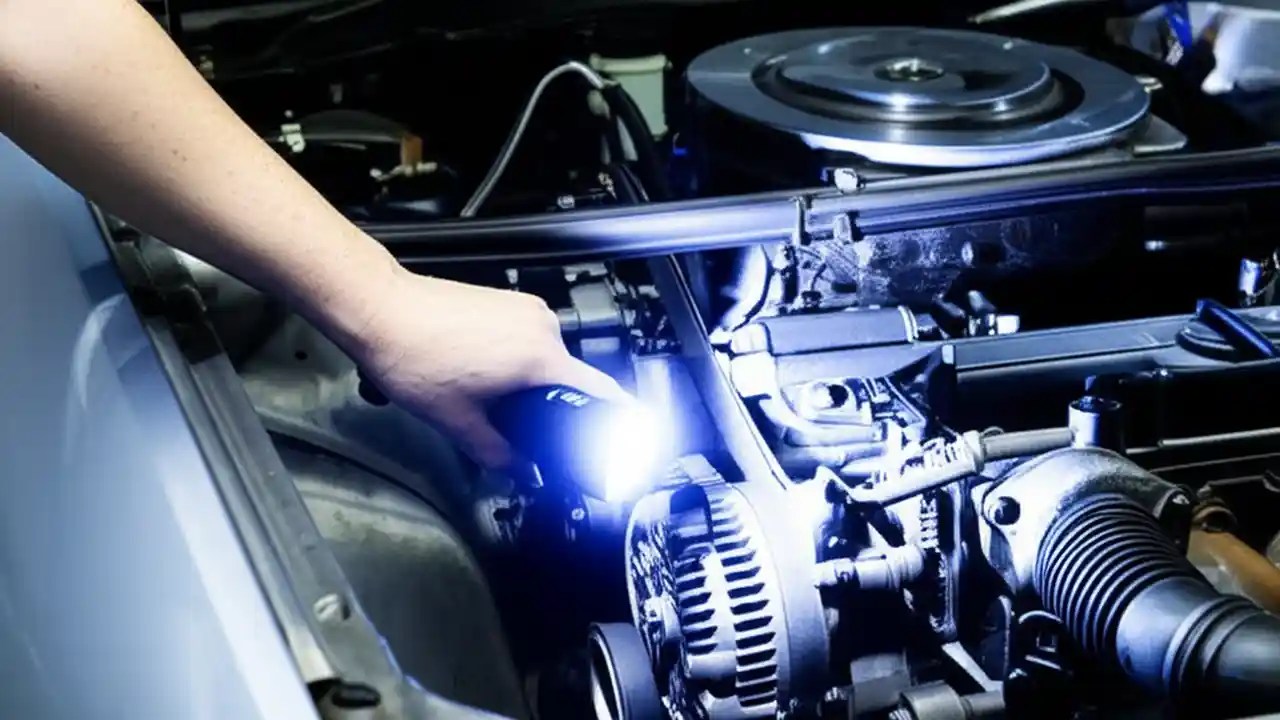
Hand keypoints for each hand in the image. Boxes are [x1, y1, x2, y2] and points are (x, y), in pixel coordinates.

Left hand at [348, 267, 629, 468]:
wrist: (381, 310)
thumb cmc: (413, 354)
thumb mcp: (458, 421)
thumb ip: (499, 454)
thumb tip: (524, 471)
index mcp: (540, 360)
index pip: (601, 391)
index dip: (619, 416)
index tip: (628, 428)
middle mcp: (542, 327)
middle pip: (568, 377)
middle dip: (548, 402)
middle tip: (511, 418)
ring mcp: (527, 308)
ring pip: (546, 357)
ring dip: (527, 377)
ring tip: (483, 386)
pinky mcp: (510, 299)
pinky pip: (529, 336)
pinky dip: (515, 355)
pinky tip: (479, 366)